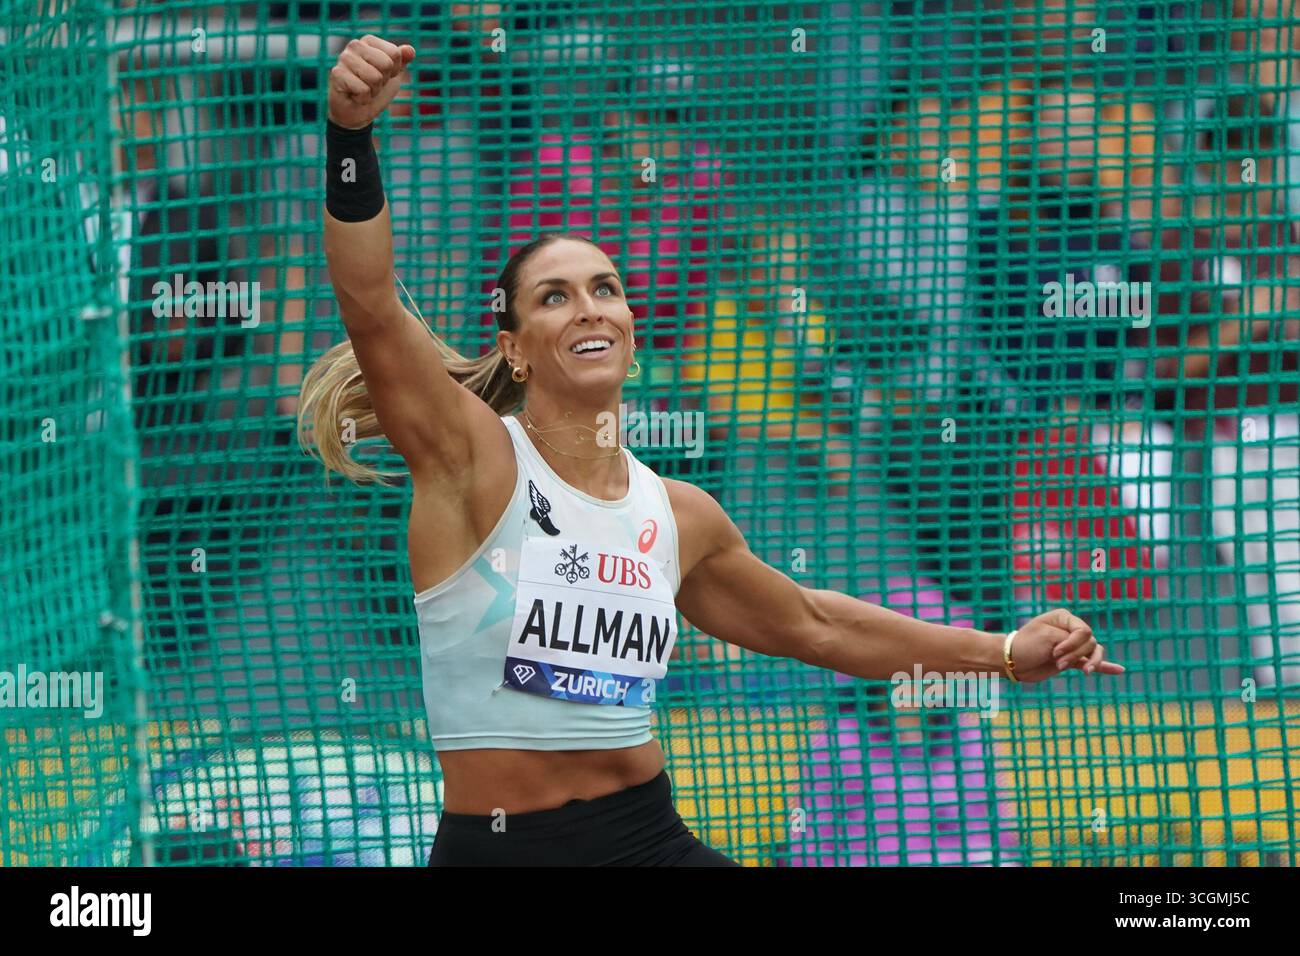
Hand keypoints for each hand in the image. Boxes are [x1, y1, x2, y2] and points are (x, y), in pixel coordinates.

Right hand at [327, 35, 415, 129]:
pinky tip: (354, 95)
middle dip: (383, 81)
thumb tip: (410, 50)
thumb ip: (402, 61)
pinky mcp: (336, 74)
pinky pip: (363, 90)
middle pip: (386, 65)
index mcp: (369, 41)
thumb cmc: (375, 89)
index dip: (394, 71)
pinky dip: (363, 99)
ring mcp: (344, 58)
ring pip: (375, 78)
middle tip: (371, 84)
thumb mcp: (393, 75)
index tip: (382, 75)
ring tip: (363, 89)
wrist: (357, 112)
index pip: (395, 54)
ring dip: (373, 91)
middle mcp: (355, 45)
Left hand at [1005, 608, 1124, 683]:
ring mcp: (1071, 646)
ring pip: (1094, 652)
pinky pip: (1090, 662)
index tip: (1056, 652)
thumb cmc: (1026, 645)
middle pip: (1089, 642)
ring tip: (1085, 672)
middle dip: (1076, 654)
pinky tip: (1119, 670)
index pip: (1084, 631)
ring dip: (1091, 663)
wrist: (1010, 661)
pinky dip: (1104, 666)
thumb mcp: (1047, 638)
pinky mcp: (1070, 661)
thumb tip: (1091, 647)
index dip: (1074, 644)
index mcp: (1063, 618)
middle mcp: (1070, 630)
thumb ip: (1071, 642)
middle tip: (1057, 662)